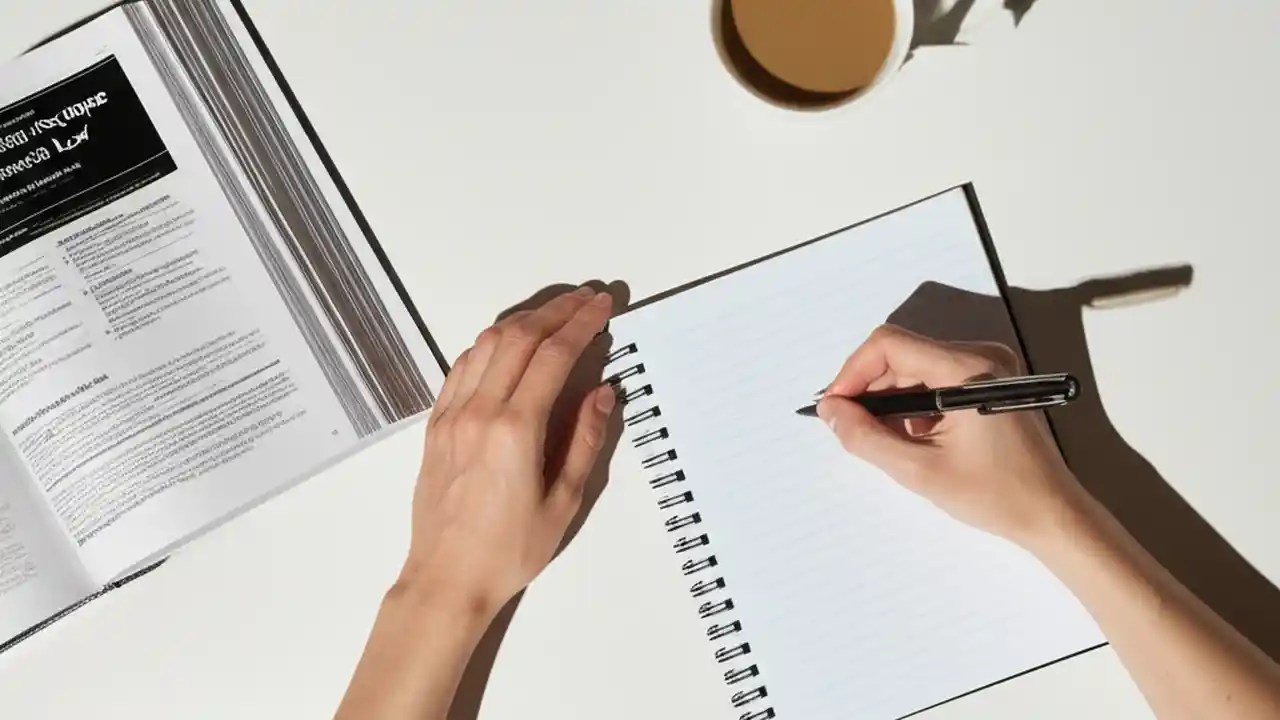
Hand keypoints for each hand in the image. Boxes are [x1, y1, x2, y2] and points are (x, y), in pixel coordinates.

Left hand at [402, 287, 615, 616]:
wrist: (447, 578)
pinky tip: (508, 344)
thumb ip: (585, 440)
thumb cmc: (510, 550)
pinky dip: (489, 344)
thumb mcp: (564, 501)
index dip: (581, 324)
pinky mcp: (436, 425)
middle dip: (556, 312)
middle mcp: (478, 412)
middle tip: (586, 300)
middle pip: (518, 338)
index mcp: (515, 430)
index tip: (603, 306)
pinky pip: (461, 367)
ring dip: (522, 321)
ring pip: (485, 345)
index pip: (552, 356)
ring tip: (553, 314)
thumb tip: (603, 391)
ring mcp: (451, 415)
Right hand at [817, 324, 1089, 546]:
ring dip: (890, 399)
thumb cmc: (994, 495)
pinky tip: (912, 438)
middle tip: (849, 427)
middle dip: (869, 388)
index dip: (853, 372)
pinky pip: (935, 378)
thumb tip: (830, 411)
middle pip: (901, 353)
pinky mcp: (990, 381)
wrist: (1052, 512)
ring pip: (915, 366)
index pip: (889, 344)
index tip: (834, 408)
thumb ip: (865, 437)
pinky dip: (913, 403)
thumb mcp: (919, 470)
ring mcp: (988, 366)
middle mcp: (979, 355)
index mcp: (967, 369)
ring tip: (883, 439)